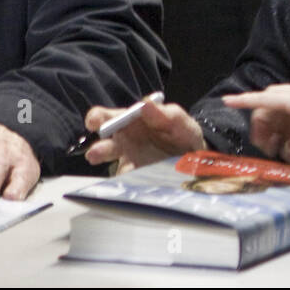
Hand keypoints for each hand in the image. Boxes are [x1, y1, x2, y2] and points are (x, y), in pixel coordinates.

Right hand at [83, 100, 204, 172]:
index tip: (94, 121)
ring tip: (119, 174)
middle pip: (104, 146)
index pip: (106, 118)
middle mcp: (124, 144)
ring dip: (116, 176)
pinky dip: (132, 185)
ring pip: (117, 170)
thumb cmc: (180, 133)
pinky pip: (132, 184)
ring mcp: (130, 164)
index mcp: (129, 122)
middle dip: (99, 150)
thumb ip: (163, 113)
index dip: (97, 118)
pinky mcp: (139, 182)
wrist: (195, 158)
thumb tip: (145, 103)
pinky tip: (138, 184)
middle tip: (95, 153)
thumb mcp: (177, 120)